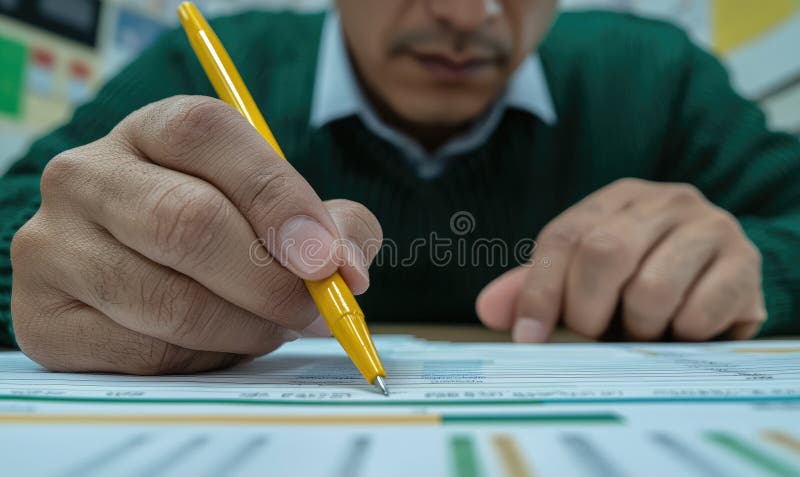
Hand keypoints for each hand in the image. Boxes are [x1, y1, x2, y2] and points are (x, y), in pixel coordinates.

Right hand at [11, 96, 381, 373]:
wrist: (140, 277)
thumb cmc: (226, 236)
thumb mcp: (283, 212)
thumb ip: (332, 226)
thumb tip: (345, 269)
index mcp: (152, 130)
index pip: (207, 134)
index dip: (278, 198)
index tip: (327, 260)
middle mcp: (87, 176)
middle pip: (187, 222)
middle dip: (269, 281)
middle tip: (315, 311)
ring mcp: (53, 246)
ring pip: (168, 300)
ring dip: (243, 329)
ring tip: (270, 328)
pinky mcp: (44, 317)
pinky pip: (142, 353)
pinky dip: (200, 361)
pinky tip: (216, 346)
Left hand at [477, 178, 764, 341]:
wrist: (724, 275)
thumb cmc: (644, 277)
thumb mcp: (586, 276)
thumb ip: (536, 287)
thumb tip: (487, 309)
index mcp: (616, 199)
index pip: (562, 237)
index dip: (539, 292)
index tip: (527, 340)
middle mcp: (663, 201)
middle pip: (603, 253)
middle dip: (588, 311)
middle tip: (596, 336)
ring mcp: (708, 226)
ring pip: (650, 289)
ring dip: (639, 328)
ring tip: (645, 330)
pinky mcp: (744, 262)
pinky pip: (698, 313)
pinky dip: (682, 335)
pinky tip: (684, 330)